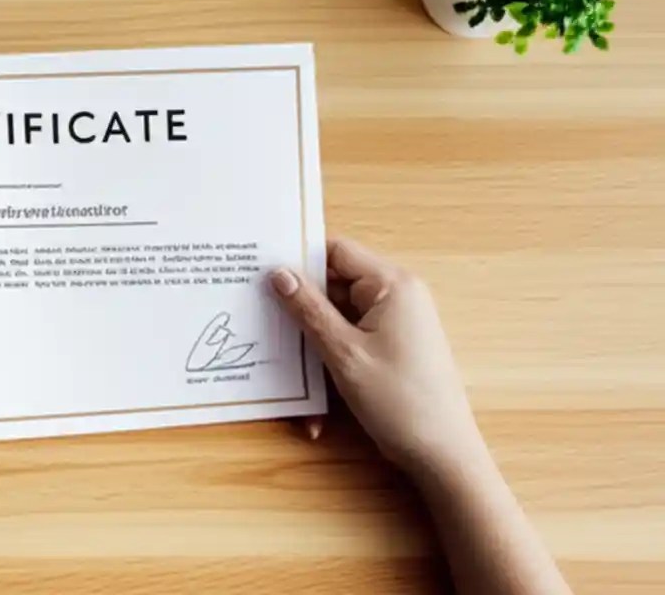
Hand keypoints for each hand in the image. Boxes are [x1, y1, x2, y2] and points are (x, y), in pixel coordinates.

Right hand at [269, 238, 482, 474]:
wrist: (442, 453)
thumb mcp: (343, 352)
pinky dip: (331, 360)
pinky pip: (351, 340)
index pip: (336, 251)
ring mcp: (396, 323)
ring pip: (338, 317)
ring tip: (289, 365)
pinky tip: (315, 396)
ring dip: (314, 342)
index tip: (263, 276)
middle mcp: (397, 296)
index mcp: (391, 285)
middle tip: (265, 322)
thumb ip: (308, 309)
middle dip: (302, 308)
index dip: (300, 260)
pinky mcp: (392, 347)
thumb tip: (279, 273)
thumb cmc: (398, 400)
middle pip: (335, 285)